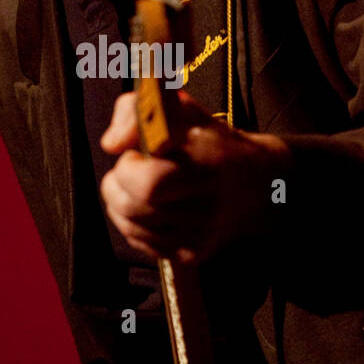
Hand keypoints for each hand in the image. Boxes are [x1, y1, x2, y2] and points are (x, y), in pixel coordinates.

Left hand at [100, 90, 289, 262]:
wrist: (253, 182)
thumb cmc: (208, 139)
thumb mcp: (176, 108)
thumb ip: (136, 112)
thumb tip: (111, 144)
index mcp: (207, 166)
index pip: (149, 183)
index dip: (130, 167)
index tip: (139, 154)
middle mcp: (206, 207)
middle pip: (131, 207)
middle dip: (118, 184)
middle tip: (134, 170)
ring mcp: (198, 236)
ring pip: (129, 226)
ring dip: (122, 203)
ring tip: (141, 187)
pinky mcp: (191, 255)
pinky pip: (139, 242)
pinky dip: (134, 222)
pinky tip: (151, 206)